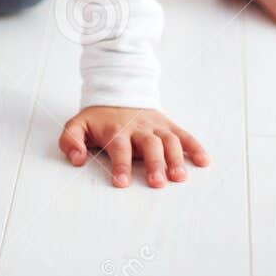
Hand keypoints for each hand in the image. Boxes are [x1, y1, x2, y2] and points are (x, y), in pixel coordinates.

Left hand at [59, 106, 209, 188]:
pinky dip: (195, 147)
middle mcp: (138, 128)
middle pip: (149, 145)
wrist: (118, 92)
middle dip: (154, 164)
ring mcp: (155, 126)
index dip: (120, 165)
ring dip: (176, 158)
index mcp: (116, 130)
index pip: (119, 148)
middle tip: (157, 183)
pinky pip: (184, 135)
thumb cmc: (98, 118)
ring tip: (180, 177)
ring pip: (169, 140)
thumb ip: (71, 141)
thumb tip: (77, 160)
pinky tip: (204, 161)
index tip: (121, 183)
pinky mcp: (168, 125)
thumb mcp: (77, 125)